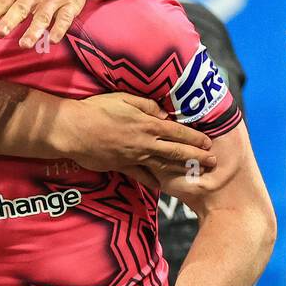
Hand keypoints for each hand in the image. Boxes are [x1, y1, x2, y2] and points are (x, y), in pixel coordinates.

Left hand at [0, 0, 89, 47]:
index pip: (4, 0)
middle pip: (21, 8)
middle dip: (10, 20)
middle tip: (0, 33)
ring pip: (42, 16)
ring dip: (33, 30)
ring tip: (24, 44)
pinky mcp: (71, 3)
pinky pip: (65, 18)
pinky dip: (59, 29)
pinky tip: (53, 40)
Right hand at [68, 93, 216, 177]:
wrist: (73, 130)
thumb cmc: (96, 110)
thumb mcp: (123, 98)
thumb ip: (147, 105)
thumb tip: (164, 114)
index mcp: (147, 124)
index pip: (177, 132)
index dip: (194, 138)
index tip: (208, 143)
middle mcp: (144, 143)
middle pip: (176, 151)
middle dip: (196, 157)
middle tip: (212, 162)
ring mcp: (134, 157)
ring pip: (162, 165)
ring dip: (180, 169)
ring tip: (193, 173)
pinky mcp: (121, 166)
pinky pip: (141, 176)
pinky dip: (153, 182)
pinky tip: (161, 187)